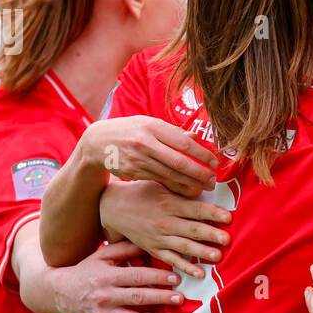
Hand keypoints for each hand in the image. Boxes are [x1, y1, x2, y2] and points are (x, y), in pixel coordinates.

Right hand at [51, 241, 182, 312]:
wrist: (59, 293)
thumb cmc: (86, 270)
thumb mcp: (102, 255)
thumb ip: (125, 248)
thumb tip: (150, 242)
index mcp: (107, 276)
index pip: (136, 276)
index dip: (157, 277)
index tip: (176, 278)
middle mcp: (105, 297)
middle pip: (137, 298)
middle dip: (160, 299)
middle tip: (181, 299)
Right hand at [81, 115, 218, 195]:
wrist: (98, 142)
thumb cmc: (129, 130)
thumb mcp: (148, 123)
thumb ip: (171, 131)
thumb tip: (195, 136)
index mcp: (153, 127)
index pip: (183, 142)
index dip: (202, 154)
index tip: (215, 162)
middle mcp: (146, 143)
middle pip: (179, 162)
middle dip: (199, 173)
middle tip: (213, 180)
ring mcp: (139, 159)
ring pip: (170, 175)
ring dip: (190, 182)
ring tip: (204, 186)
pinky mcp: (134, 173)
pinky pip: (160, 181)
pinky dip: (175, 186)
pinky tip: (187, 189)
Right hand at [101, 179, 231, 278]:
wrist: (115, 208)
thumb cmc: (142, 192)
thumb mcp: (161, 184)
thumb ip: (182, 188)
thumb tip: (205, 186)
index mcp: (170, 203)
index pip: (195, 209)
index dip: (212, 213)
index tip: (228, 217)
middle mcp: (166, 222)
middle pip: (192, 229)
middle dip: (211, 234)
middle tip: (227, 239)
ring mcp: (160, 237)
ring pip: (184, 246)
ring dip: (201, 251)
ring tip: (218, 256)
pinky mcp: (155, 249)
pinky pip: (172, 260)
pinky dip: (186, 267)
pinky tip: (200, 273)